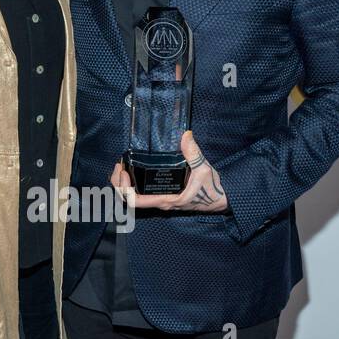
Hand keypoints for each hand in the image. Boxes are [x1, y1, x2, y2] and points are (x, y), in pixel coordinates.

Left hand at [110, 129, 229, 213]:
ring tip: (123, 166)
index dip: (123, 188)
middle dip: (119, 184)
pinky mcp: (162, 196)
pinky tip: (133, 170)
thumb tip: (185, 135)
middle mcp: (159, 202)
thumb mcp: (203, 169)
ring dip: (123, 184)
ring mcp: (160, 200)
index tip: (124, 170)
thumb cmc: (211, 189)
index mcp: (166, 199)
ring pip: (133, 197)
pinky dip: (132, 184)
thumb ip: (194, 153)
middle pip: (129, 200)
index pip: (135, 201)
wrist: (219, 200)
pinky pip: (141, 194)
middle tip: (120, 165)